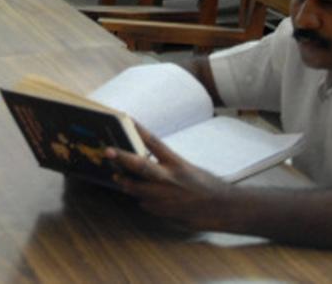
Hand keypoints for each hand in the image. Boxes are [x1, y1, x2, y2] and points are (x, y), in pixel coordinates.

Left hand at [105, 125, 233, 231]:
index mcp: (178, 163)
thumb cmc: (208, 185)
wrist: (223, 208)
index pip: (155, 142)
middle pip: (141, 166)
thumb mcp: (189, 169)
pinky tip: (145, 197)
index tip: (127, 119)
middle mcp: (170, 179)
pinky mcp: (164, 212)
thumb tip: (149, 163)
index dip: (140, 130)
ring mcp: (165, 197)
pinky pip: (146, 204)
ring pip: (137, 189)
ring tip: (116, 178)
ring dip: (126, 183)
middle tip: (108, 151)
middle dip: (123, 158)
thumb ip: (168, 166)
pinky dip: (144, 200)